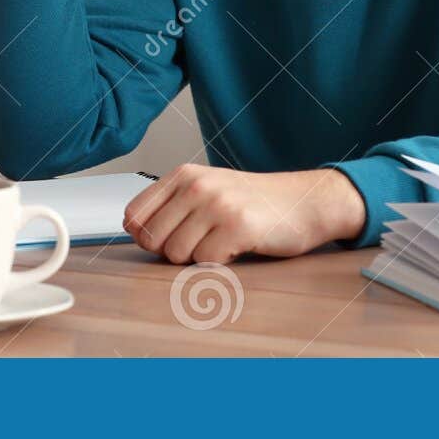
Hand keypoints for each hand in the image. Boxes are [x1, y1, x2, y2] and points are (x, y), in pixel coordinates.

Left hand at [122, 163, 366, 263]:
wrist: (306, 201)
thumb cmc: (254, 202)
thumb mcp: (207, 190)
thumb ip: (170, 205)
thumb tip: (132, 230)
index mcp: (183, 174)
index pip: (133, 215)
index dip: (145, 237)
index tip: (167, 239)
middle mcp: (196, 185)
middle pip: (151, 239)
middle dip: (172, 251)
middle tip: (201, 242)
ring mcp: (217, 204)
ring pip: (177, 254)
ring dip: (198, 257)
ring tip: (222, 241)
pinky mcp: (238, 226)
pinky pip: (206, 262)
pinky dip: (219, 263)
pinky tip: (237, 246)